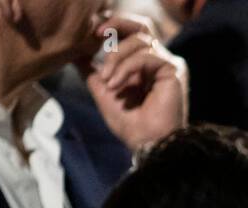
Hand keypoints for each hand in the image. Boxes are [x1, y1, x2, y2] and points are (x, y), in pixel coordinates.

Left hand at [81, 14, 187, 151]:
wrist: (147, 143)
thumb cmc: (130, 124)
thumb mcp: (102, 91)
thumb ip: (91, 70)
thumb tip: (75, 52)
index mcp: (144, 65)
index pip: (131, 33)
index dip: (112, 27)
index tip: (90, 32)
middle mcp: (158, 61)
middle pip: (141, 25)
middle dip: (116, 24)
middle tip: (96, 32)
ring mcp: (167, 64)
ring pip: (140, 39)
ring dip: (116, 56)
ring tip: (107, 80)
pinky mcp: (173, 70)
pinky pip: (146, 55)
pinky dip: (126, 67)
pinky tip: (116, 84)